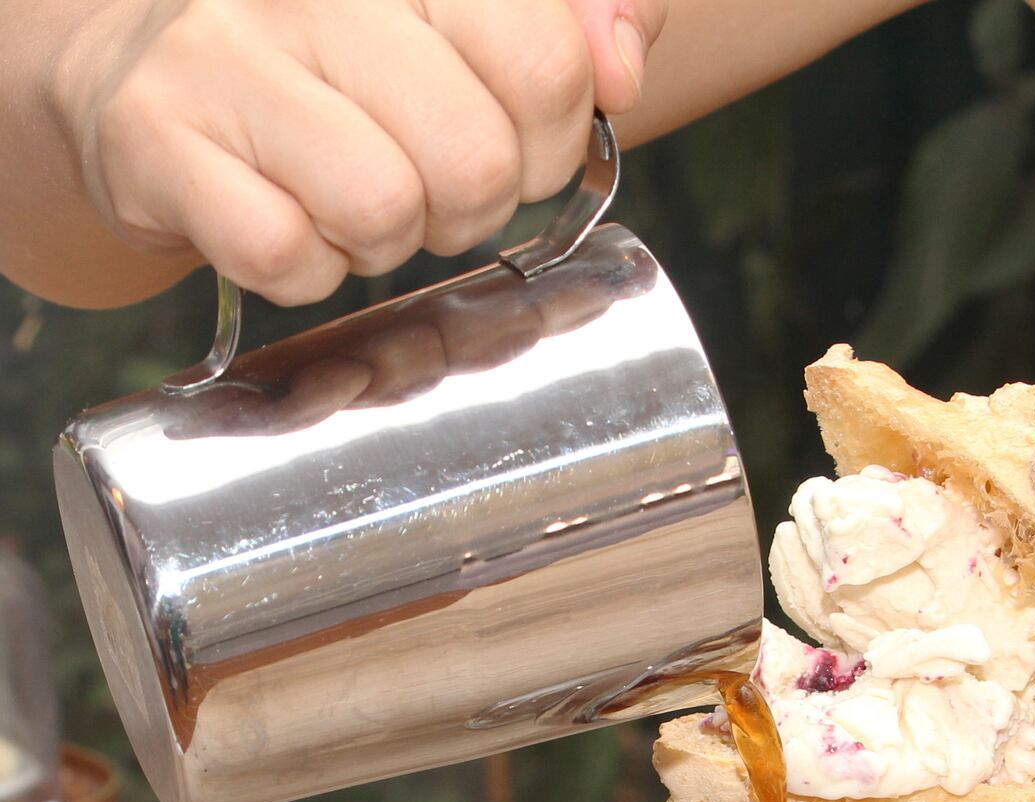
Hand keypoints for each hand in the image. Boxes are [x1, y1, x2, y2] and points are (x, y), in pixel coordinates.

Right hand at [51, 0, 665, 304]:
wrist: (133, 64)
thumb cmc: (326, 55)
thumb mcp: (454, 21)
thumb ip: (567, 25)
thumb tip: (625, 65)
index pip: (546, 62)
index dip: (551, 135)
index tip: (512, 134)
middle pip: (475, 157)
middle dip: (470, 201)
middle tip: (424, 179)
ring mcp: (218, 52)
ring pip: (383, 208)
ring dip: (384, 239)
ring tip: (349, 197)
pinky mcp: (156, 138)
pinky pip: (288, 256)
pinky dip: (304, 267)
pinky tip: (285, 218)